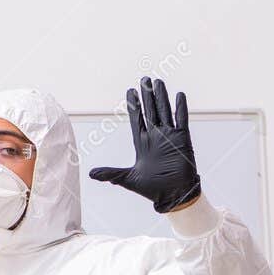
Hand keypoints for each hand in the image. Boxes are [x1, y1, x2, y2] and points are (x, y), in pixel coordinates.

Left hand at [89, 76, 201, 213]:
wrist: (173, 196)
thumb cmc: (152, 189)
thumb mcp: (128, 179)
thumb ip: (111, 173)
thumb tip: (91, 174)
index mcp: (141, 142)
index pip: (137, 119)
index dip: (134, 105)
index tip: (130, 91)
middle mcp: (155, 136)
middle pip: (150, 110)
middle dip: (147, 95)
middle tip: (144, 79)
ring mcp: (169, 136)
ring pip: (165, 111)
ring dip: (162, 97)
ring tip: (158, 82)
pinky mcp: (183, 139)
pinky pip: (182, 120)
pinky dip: (181, 108)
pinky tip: (179, 95)